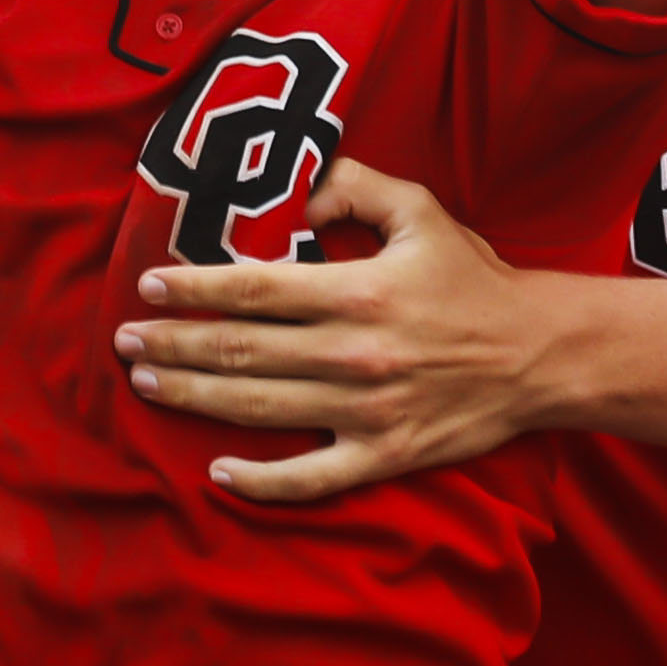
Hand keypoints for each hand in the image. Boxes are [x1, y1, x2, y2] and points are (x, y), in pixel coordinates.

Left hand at [121, 157, 549, 501]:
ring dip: (195, 397)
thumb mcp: (421, 210)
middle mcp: (353, 353)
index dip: (193, 289)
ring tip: (148, 384)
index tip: (148, 287)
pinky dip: (260, 479)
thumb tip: (296, 190)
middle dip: (173, 346)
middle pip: (240, 351)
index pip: (253, 287)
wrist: (542, 355)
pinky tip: (218, 469)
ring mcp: (365, 410)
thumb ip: (354, 186)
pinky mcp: (383, 455)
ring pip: (258, 408)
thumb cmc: (475, 279)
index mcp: (357, 291)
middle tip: (124, 343)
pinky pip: (310, 478)